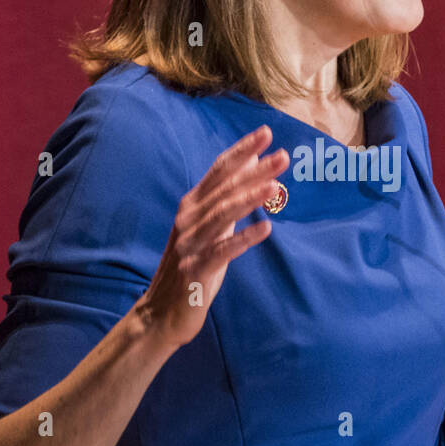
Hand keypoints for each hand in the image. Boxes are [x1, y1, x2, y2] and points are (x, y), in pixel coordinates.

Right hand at [133, 125, 287, 348]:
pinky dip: (243, 239)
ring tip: (276, 186)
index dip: (242, 151)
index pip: (219, 170)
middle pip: (224, 189)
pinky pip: (222, 251)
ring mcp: (189, 244)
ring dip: (250, 199)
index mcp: (192, 205)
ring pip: (222, 215)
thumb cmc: (191, 265)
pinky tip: (266, 229)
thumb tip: (251, 166)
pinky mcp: (194, 270)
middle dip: (254, 171)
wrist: (161, 312)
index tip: (266, 133)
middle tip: (283, 156)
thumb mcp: (209, 228)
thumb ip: (226, 199)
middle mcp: (188, 219)